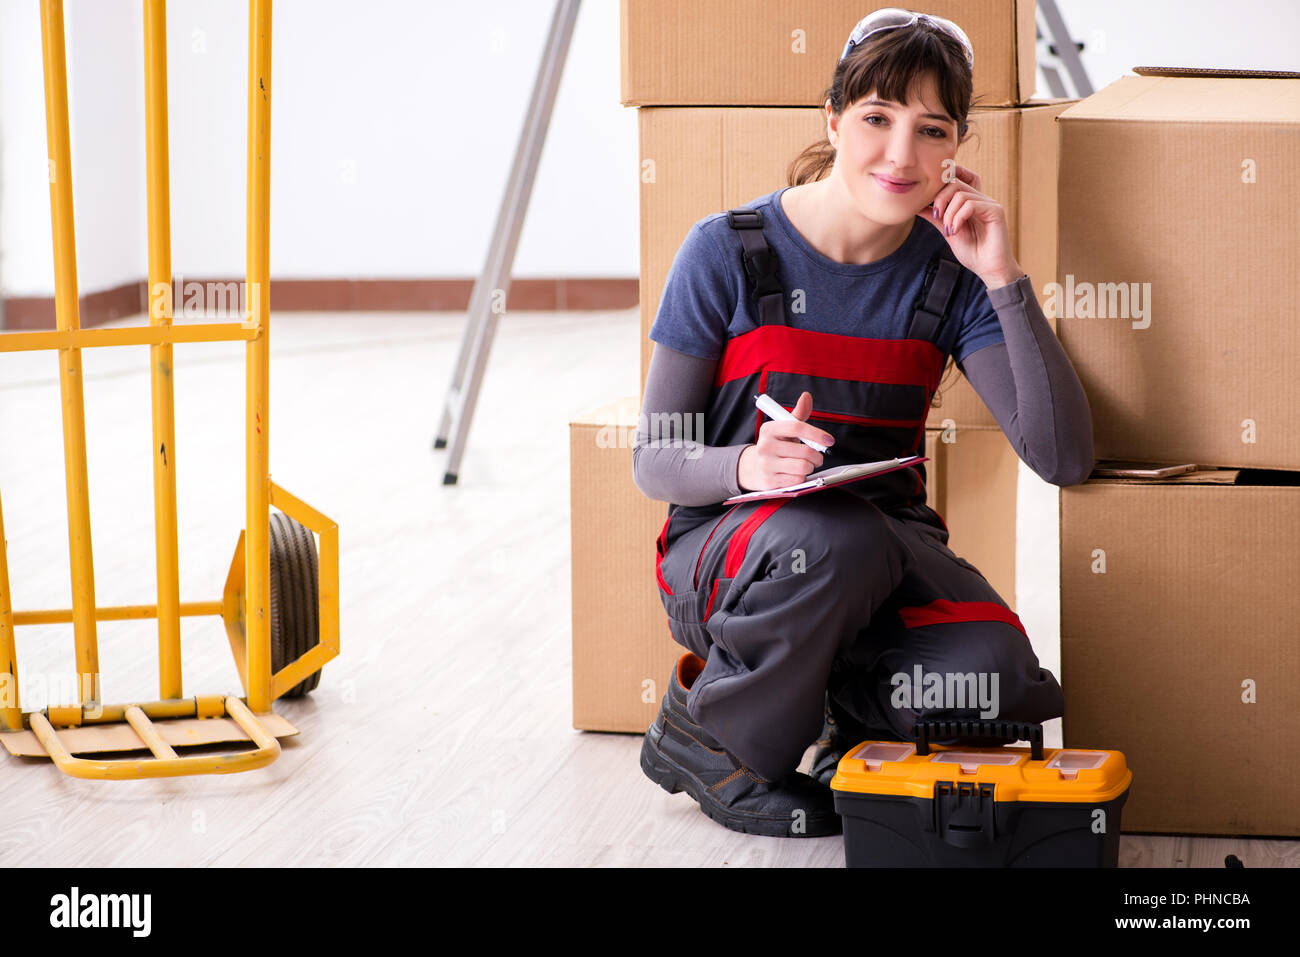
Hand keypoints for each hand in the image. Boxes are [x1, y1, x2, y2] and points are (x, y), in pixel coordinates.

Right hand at [737, 391, 834, 490]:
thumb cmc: (775, 446)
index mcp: (769, 429)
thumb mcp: (783, 429)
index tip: (829, 440)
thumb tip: (806, 396)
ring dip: (810, 467)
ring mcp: (766, 465)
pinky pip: (797, 480)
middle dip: (817, 456)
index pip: (797, 427)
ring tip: (806, 465)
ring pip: (803, 467)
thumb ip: (798, 414)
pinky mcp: (769, 481)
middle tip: (817, 457)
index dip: (816, 434)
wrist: (752, 467)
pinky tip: (796, 474)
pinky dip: (802, 477)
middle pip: (805, 451)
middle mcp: (765, 446)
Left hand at [928, 164, 1020, 287]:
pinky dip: (958, 217)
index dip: (943, 181)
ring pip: (961, 194)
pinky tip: (955, 231)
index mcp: (970, 202)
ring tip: (949, 230)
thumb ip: (936, 217)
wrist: (989, 269)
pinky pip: (971, 204)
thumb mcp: (948, 231)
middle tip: (936, 216)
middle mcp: (980, 199)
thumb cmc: (972, 252)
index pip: (957, 178)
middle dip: (940, 198)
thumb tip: (917, 206)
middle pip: (955, 183)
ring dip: (949, 213)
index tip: (931, 201)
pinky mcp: (996, 211)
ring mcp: (989, 203)